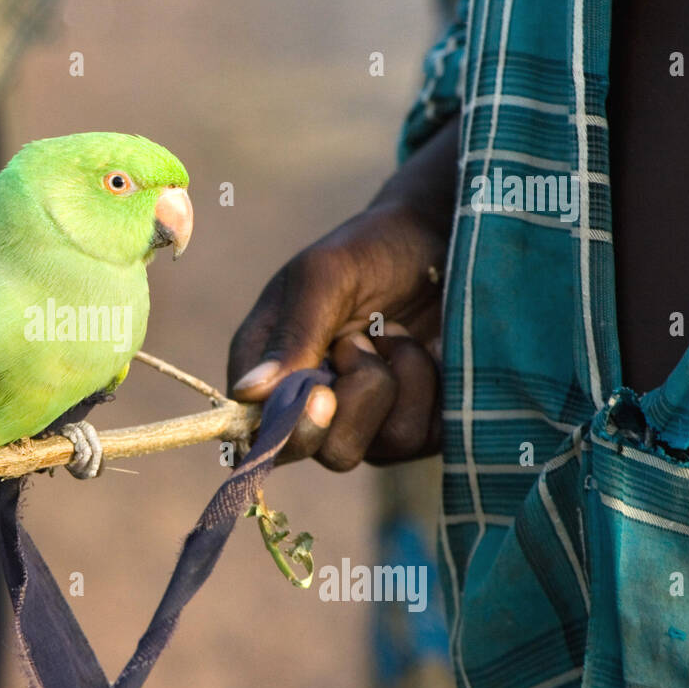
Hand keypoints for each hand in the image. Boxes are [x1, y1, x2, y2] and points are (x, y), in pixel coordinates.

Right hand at [227, 118, 458, 469]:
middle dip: (361, 395)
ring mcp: (370, 423)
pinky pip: (430, 436)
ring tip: (396, 332)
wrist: (440, 235)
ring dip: (404, 378)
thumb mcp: (324, 276)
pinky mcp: (420, 425)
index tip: (323, 391)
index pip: (264, 435)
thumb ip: (291, 334)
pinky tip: (427, 348)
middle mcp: (315, 407)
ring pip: (388, 445)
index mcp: (270, 373)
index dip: (295, 426)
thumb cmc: (370, 248)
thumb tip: (248, 393)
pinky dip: (435, 385)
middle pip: (331, 452)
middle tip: (364, 341)